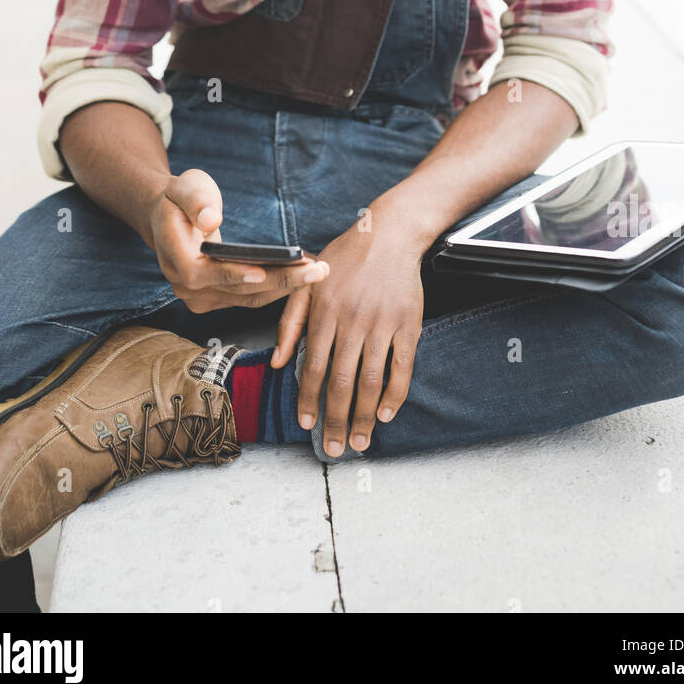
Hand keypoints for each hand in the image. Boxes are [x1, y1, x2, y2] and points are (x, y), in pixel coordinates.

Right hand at [147, 168, 328, 312]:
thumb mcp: (185, 187)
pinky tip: (301, 276)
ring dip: (284, 287)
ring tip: (317, 272)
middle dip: (278, 280)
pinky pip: (249, 298)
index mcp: (173, 256)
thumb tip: (211, 219)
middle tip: (316, 270)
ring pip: (247, 298)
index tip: (263, 270)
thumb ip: (196, 201)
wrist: (169, 217)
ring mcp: (199, 297)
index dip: (231, 274)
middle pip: (235, 289)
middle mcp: (184, 285)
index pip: (201, 273)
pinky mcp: (216, 300)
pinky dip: (276, 287)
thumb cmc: (180, 198)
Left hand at [272, 220, 423, 455]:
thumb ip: (290, 322)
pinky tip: (388, 413)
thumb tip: (276, 362)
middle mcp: (352, 320)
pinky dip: (396, 393)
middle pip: (342, 381)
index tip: (306, 425)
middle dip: (336, 419)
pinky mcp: (408, 323)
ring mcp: (382, 323)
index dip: (309, 400)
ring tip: (361, 441)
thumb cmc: (344, 259)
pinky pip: (403, 366)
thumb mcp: (307, 283)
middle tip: (335, 448)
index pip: (313, 367)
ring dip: (366, 415)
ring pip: (372, 380)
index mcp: (325, 311)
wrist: (389, 235)